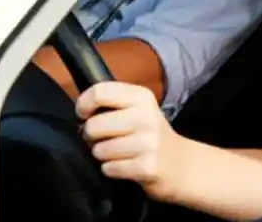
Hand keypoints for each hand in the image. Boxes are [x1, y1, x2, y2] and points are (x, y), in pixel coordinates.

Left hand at [78, 81, 185, 201]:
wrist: (181, 164)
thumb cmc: (149, 135)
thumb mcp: (137, 109)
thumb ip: (111, 103)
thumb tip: (81, 112)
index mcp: (141, 96)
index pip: (99, 92)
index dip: (83, 105)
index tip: (84, 115)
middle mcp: (146, 116)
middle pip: (94, 125)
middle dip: (91, 136)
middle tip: (104, 139)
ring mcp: (148, 142)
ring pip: (100, 150)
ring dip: (103, 155)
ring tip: (118, 153)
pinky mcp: (147, 166)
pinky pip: (109, 168)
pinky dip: (112, 170)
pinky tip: (126, 165)